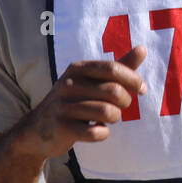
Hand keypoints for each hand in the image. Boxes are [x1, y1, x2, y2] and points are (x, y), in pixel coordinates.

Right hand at [14, 47, 148, 159]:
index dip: (133, 79)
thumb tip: (143, 48)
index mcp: (77, 69)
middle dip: (125, 101)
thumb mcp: (93, 81)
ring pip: (107, 112)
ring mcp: (62, 106)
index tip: (142, 90)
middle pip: (114, 91)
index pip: (112, 68)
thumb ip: (119, 67)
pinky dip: (102, 133)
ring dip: (114, 118)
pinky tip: (96, 131)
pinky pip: (96, 133)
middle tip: (120, 107)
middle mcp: (68, 84)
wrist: (38, 129)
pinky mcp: (61, 127)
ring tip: (106, 119)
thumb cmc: (75, 102)